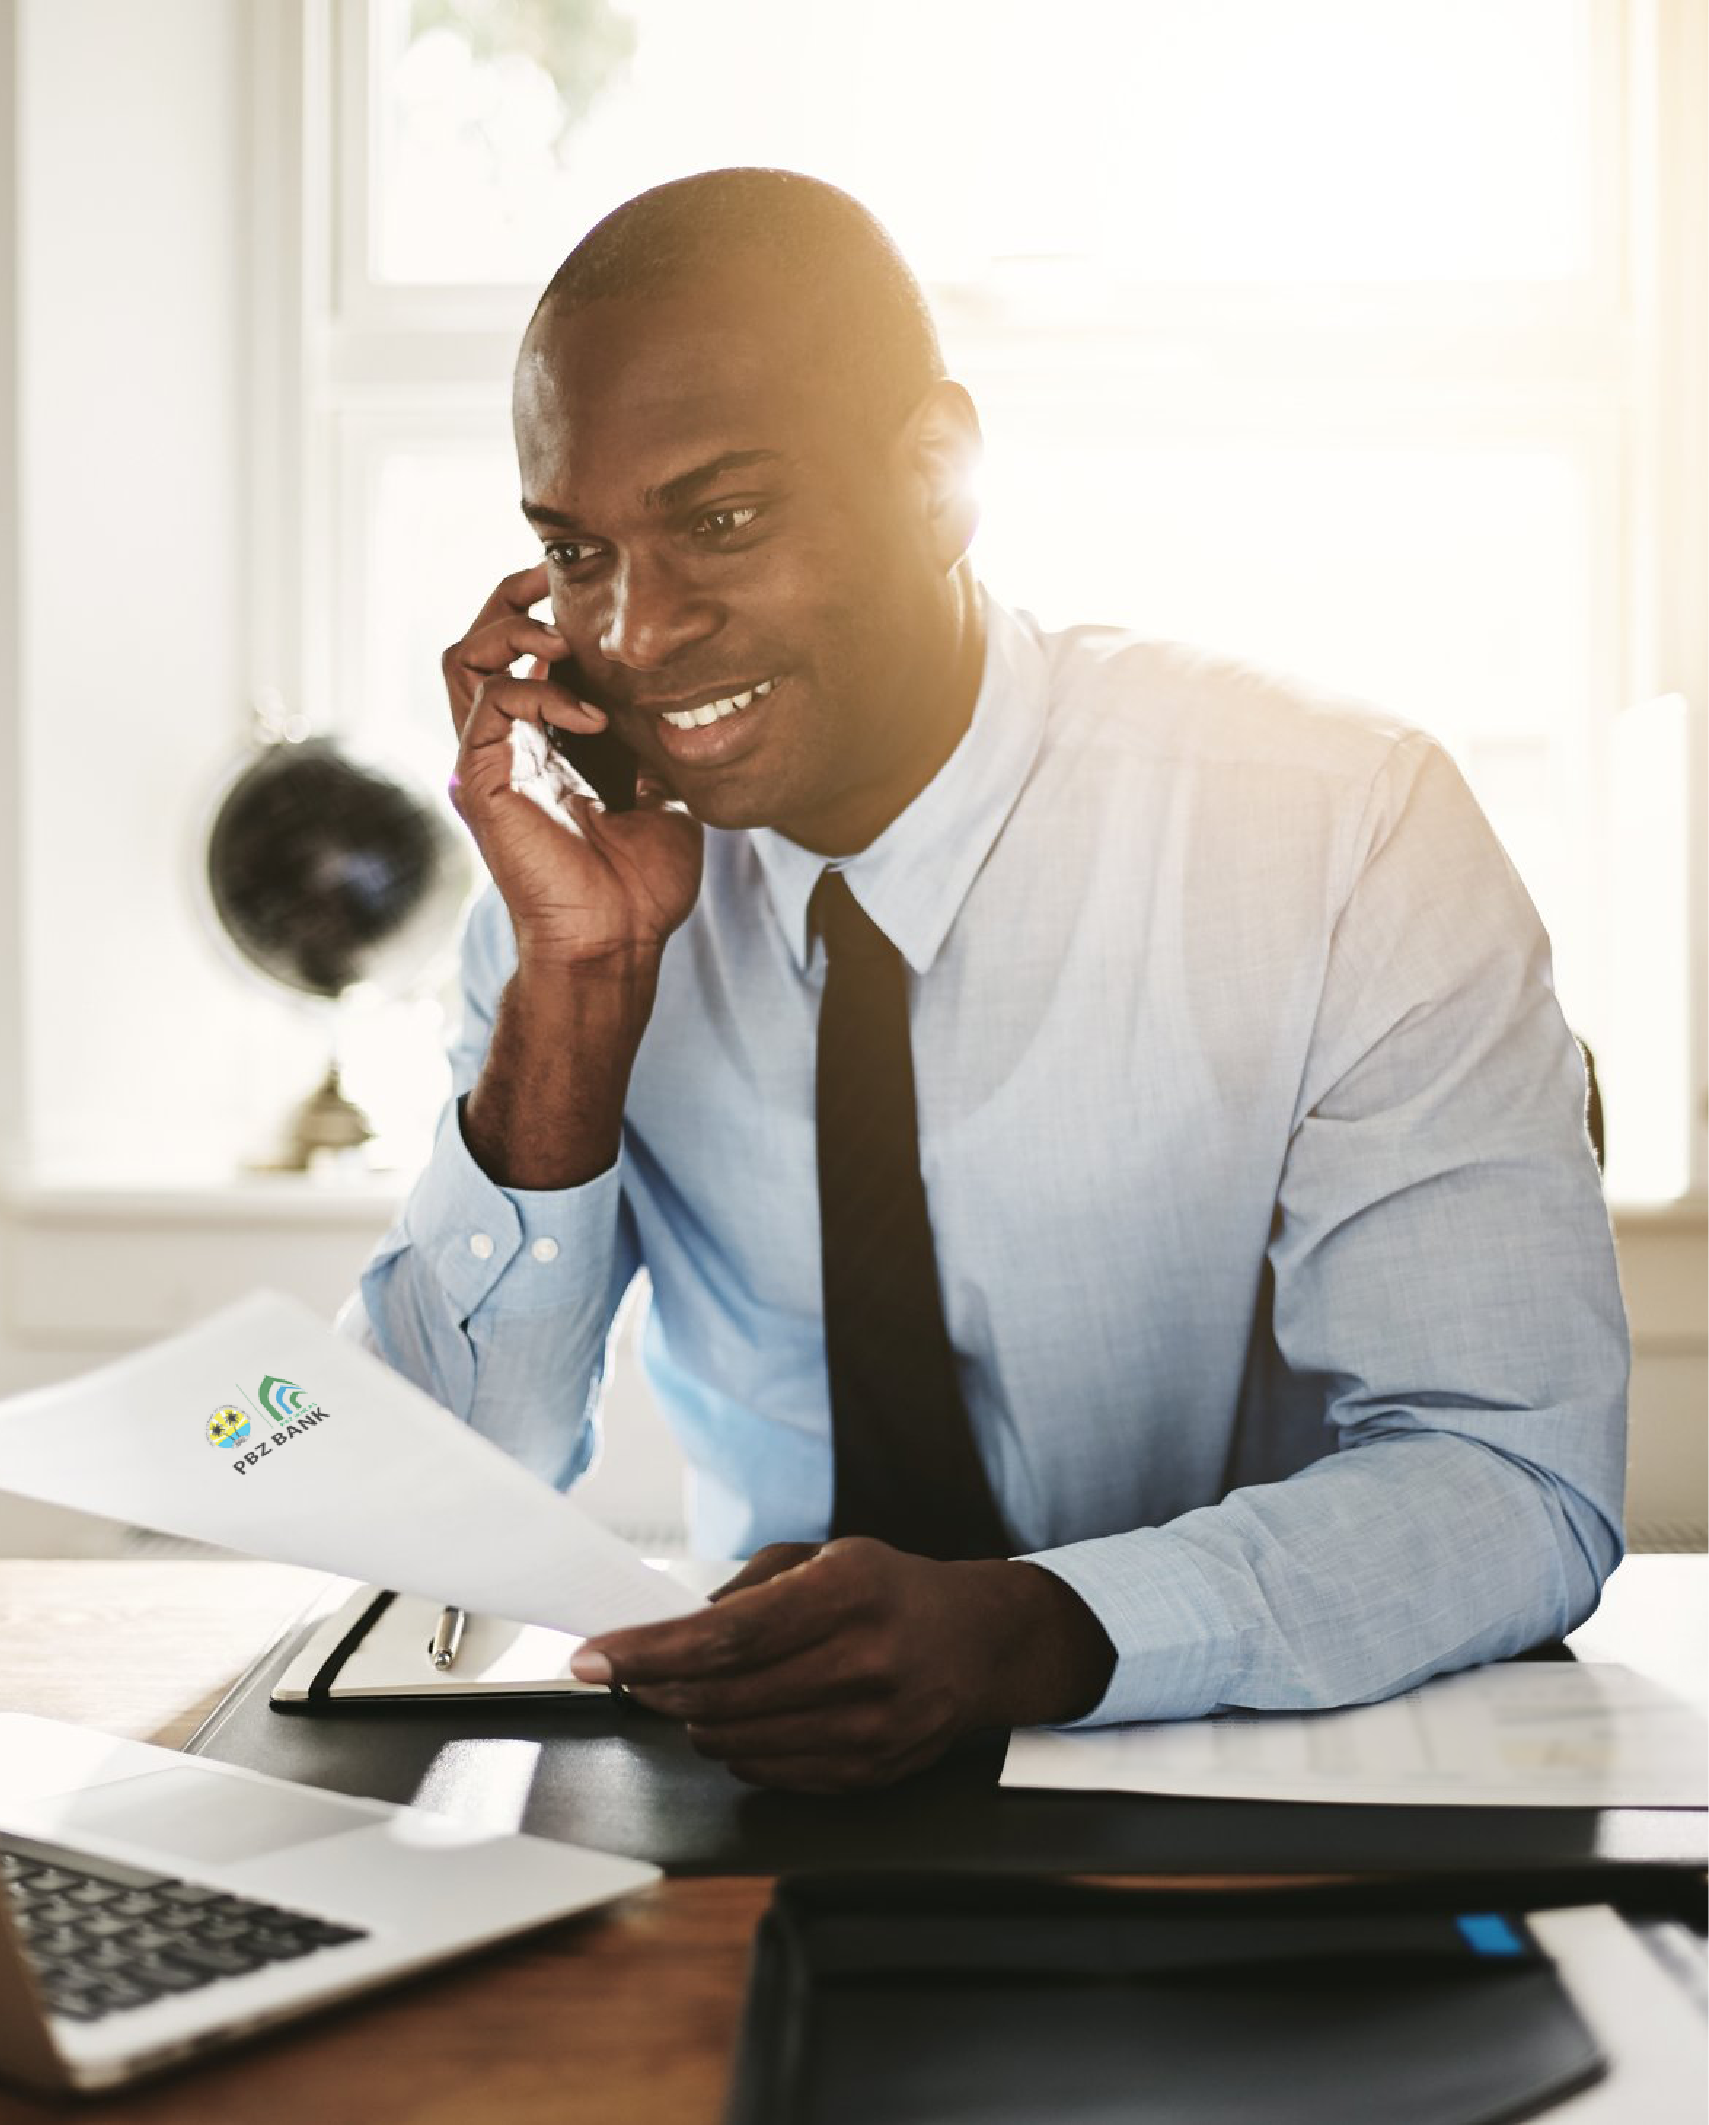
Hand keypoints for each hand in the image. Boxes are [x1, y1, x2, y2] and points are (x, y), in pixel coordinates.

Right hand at [444, 564, 702, 968]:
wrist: (617, 941)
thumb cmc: (640, 887)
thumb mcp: (663, 797)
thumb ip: (652, 751)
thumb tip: (671, 712)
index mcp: (542, 748)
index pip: (518, 660)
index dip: (539, 615)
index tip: (582, 592)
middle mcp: (506, 747)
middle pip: (475, 644)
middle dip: (508, 600)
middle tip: (550, 581)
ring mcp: (489, 762)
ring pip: (462, 659)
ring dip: (510, 632)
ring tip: (562, 642)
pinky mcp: (482, 780)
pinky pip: (491, 704)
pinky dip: (541, 693)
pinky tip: (592, 718)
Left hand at [570, 1538, 1115, 1791]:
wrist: (980, 1646)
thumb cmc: (892, 1592)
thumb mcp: (826, 1556)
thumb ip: (747, 1589)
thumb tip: (669, 1627)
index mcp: (847, 1594)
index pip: (724, 1637)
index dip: (647, 1652)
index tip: (592, 1656)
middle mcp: (862, 1664)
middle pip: (719, 1696)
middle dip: (654, 1687)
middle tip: (626, 1671)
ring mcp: (868, 1729)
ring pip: (734, 1741)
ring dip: (691, 1717)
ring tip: (689, 1691)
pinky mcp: (866, 1774)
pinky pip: (765, 1772)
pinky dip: (733, 1745)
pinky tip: (739, 1717)